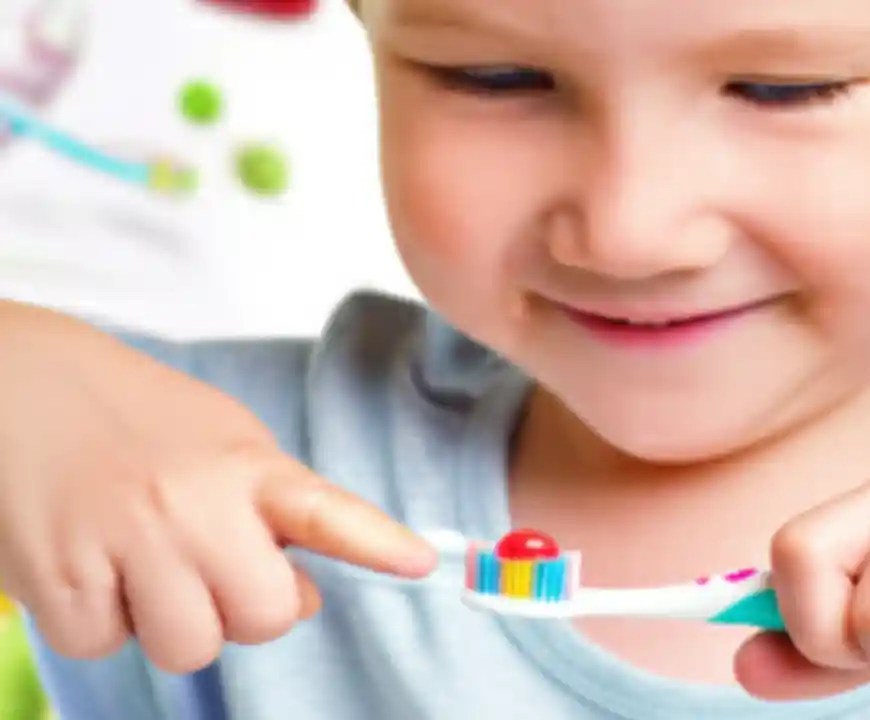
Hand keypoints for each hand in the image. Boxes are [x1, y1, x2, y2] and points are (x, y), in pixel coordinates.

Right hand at [0, 303, 435, 673]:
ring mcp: (124, 538)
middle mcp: (192, 502)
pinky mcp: (56, 573)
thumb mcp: (221, 441)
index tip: (421, 562)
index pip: (326, 510)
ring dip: (169, 621)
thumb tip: (304, 601)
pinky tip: (86, 563)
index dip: (377, 542)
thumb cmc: (134, 419)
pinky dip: (98, 620)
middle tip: (205, 568)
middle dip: (242, 611)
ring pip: (188, 647)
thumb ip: (273, 515)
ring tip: (137, 560)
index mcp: (245, 465)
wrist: (14, 379)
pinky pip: (103, 644)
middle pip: (262, 618)